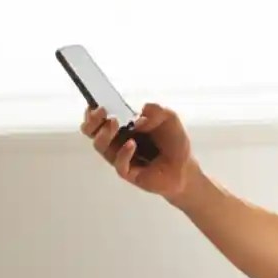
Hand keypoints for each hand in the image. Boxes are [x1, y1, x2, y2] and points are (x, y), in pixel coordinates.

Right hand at [79, 103, 195, 198]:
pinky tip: (131, 145)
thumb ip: (157, 110)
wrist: (185, 167)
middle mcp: (117, 141)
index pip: (100, 117)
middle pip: (92, 131)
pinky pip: (118, 164)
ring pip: (100, 146)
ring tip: (113, 123)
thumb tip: (140, 113)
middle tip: (102, 112)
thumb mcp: (169, 118)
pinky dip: (123, 153)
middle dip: (92, 121)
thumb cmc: (174, 142)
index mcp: (123, 126)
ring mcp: (120, 157)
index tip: (97, 104)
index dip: (93, 111)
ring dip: (104, 133)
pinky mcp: (128, 173)